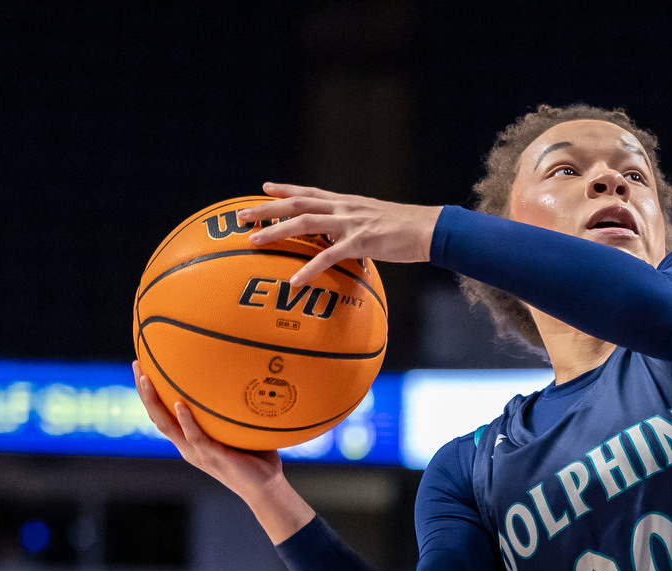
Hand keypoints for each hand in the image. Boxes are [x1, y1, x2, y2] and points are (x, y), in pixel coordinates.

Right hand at [131, 364, 285, 501]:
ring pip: (167, 425)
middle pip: (157, 416)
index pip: (163, 415)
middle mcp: (188, 446)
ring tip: (146, 379)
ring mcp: (197, 452)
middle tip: (137, 365)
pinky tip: (179, 404)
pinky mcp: (212, 456)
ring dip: (154, 401)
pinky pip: (195, 436)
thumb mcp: (238, 430)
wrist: (266, 487)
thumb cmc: (256, 457)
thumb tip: (241, 376)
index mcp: (190, 440)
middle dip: (144, 391)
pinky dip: (186, 420)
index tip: (143, 368)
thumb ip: (232, 410)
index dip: (150, 394)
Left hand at [240, 184, 441, 289]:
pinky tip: (295, 281)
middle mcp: (343, 208)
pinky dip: (309, 269)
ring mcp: (350, 224)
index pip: (309, 192)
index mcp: (346, 202)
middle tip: (241, 216)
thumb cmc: (407, 229)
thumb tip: (345, 239)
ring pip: (304, 223)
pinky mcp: (361, 243)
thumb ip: (356, 226)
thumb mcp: (376, 220)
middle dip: (266, 209)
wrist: (430, 229)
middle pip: (297, 204)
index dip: (285, 189)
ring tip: (254, 241)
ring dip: (276, 232)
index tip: (264, 187)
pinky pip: (328, 257)